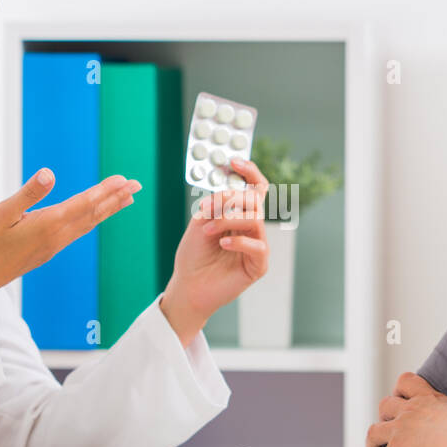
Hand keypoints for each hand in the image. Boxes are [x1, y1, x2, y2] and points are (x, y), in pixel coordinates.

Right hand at [0, 167, 140, 307]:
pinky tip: (95, 217)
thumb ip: (28, 193)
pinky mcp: (48, 251)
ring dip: (108, 210)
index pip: (84, 203)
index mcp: (48, 224)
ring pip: (88, 224)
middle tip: (137, 186)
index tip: (125, 181)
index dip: (105, 190)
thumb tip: (50, 173)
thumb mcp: (2, 213)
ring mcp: (54, 245)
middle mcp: (57, 236)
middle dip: (116, 198)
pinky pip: (78, 232)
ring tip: (125, 200)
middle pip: (93, 214)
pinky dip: (92, 220)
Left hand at [160, 157, 269, 340]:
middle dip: (230, 199)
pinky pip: (258, 246)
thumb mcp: (200, 222)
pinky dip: (239, 242)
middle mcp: (251, 227)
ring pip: (255, 219)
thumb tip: (229, 192)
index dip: (250, 172)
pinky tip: (222, 244)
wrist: (188, 285)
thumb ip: (215, 205)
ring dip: (228, 219)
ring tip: (207, 230)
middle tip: (207, 208)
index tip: (234, 161)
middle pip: (255, 200)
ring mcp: (257, 246)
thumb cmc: (194, 256)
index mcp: (239, 214)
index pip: (255, 188)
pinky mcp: (258, 265)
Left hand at [365, 372, 446, 446]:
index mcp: (427, 399)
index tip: (401, 396)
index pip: (407, 382)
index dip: (401, 389)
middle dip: (383, 416)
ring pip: (374, 433)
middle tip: (387, 426)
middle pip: (385, 406)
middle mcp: (409, 412)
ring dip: (371, 443)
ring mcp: (399, 431)